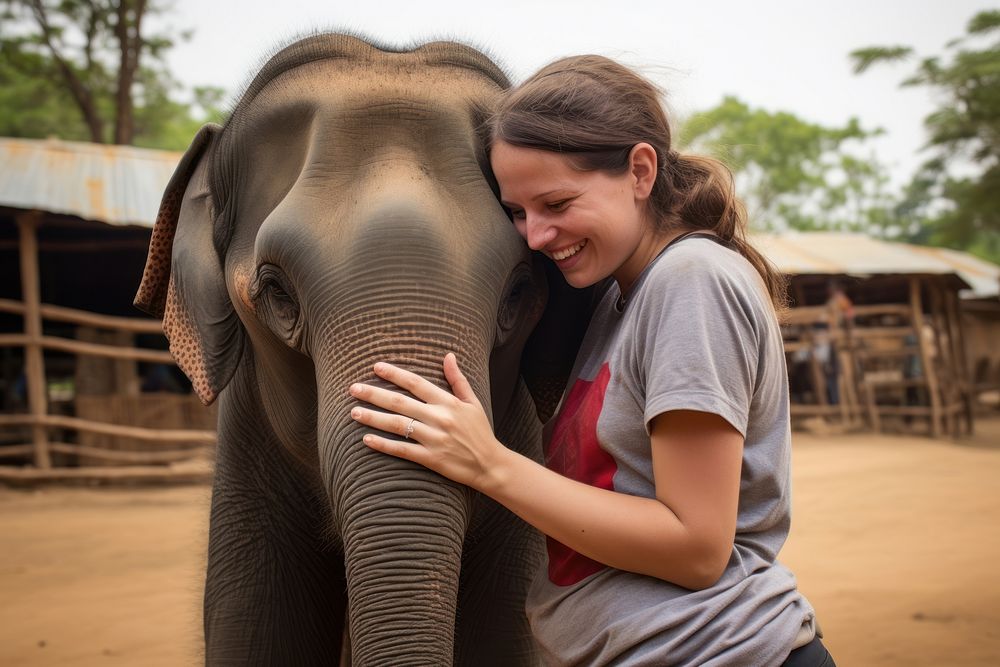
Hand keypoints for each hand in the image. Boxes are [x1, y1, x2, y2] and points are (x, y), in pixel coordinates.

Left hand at [348, 353, 505, 489]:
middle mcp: (439, 418)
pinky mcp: (431, 459)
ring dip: (373, 417)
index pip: (416, 383)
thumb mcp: (473, 402)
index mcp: (448, 402)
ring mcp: (434, 439)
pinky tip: (367, 439)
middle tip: (353, 388)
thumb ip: (458, 379)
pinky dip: (384, 444)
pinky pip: (402, 450)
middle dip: (374, 394)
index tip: (375, 367)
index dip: (395, 374)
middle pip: (400, 402)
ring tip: (354, 412)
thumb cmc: (481, 432)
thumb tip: (448, 355)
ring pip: (397, 425)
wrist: (491, 465)